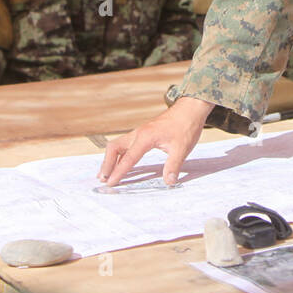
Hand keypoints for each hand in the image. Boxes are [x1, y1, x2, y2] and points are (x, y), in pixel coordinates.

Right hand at [98, 96, 212, 186]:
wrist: (190, 109)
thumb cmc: (186, 127)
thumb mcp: (182, 148)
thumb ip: (173, 165)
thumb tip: (169, 182)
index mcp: (146, 137)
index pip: (128, 158)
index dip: (118, 172)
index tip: (110, 183)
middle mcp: (138, 133)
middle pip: (114, 148)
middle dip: (106, 164)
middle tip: (102, 179)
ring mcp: (139, 132)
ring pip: (118, 145)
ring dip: (110, 159)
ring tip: (105, 174)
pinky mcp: (143, 133)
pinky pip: (125, 144)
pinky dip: (118, 155)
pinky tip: (118, 162)